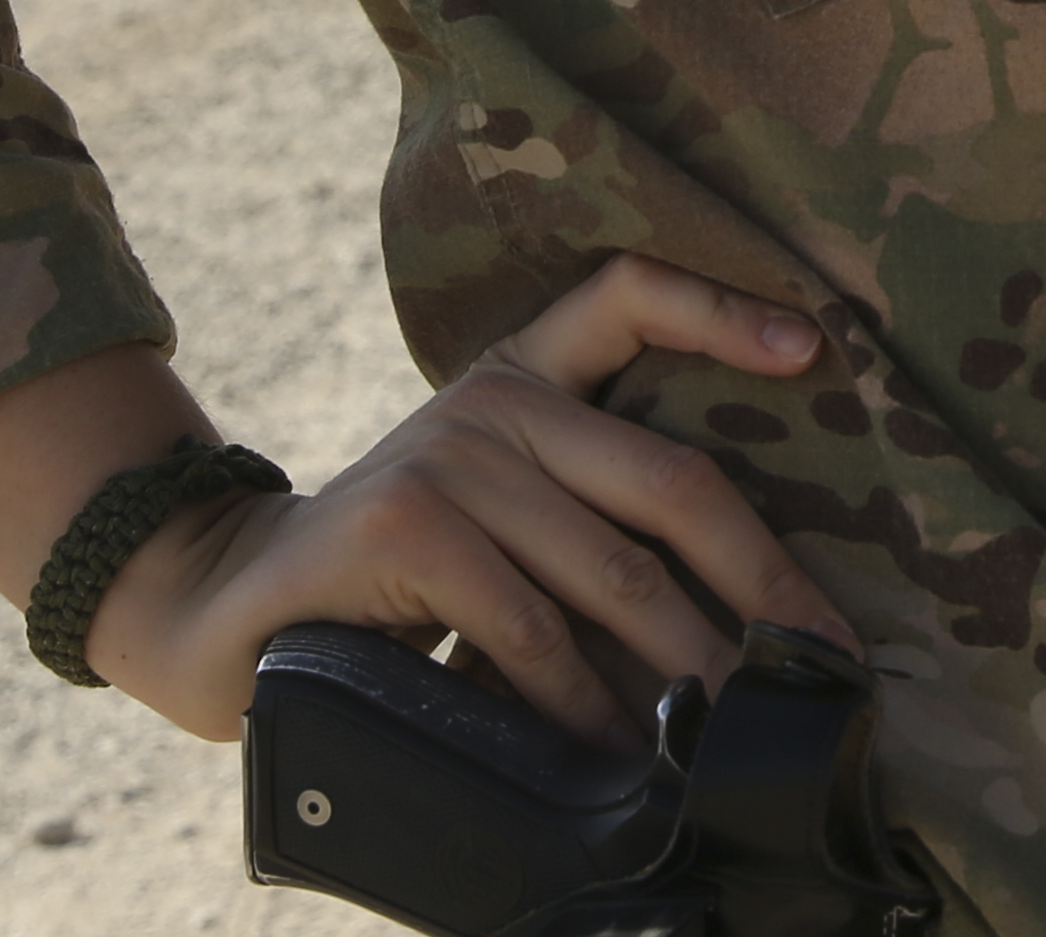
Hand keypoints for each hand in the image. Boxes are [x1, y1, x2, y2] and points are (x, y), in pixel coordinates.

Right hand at [45, 258, 837, 745]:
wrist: (224, 610)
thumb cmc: (391, 574)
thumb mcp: (495, 513)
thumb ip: (586, 518)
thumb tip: (740, 613)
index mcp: (523, 372)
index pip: (629, 295)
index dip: (724, 309)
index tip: (811, 348)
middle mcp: (493, 395)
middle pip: (668, 481)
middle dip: (761, 582)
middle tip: (821, 664)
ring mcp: (448, 452)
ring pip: (611, 572)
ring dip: (688, 666)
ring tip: (738, 729)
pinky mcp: (405, 522)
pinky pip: (530, 627)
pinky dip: (584, 703)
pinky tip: (621, 749)